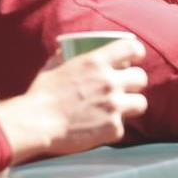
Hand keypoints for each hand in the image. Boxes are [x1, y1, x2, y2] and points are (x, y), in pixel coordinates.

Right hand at [0, 38, 149, 158]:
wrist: (35, 123)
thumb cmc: (39, 96)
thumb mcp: (52, 68)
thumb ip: (64, 59)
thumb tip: (65, 51)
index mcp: (96, 62)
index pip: (132, 48)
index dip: (137, 53)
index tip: (136, 58)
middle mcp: (110, 81)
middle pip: (141, 78)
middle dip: (134, 83)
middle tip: (125, 89)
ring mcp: (114, 105)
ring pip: (141, 103)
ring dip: (131, 106)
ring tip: (117, 110)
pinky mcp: (114, 128)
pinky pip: (122, 127)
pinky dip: (112, 129)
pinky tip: (98, 129)